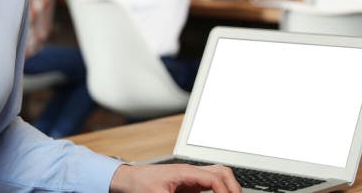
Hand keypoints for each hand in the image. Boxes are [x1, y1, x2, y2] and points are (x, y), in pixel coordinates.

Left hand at [110, 163, 240, 192]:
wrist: (128, 179)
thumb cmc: (139, 184)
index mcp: (185, 172)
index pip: (214, 177)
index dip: (225, 191)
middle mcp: (190, 171)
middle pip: (222, 171)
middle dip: (233, 186)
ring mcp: (191, 176)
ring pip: (219, 174)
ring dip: (229, 186)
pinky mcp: (189, 183)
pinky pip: (211, 182)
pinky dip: (220, 189)